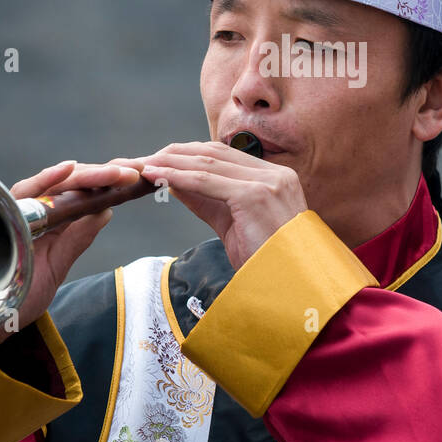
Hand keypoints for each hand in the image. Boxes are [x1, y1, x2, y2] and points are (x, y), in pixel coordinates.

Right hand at [0, 159, 142, 350]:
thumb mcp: (57, 265)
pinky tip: (69, 168)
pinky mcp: (1, 214)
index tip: (137, 177)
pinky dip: (46, 179)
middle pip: (72, 184)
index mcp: (47, 219)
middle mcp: (32, 208)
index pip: (81, 193)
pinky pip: (25, 191)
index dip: (107, 183)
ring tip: (117, 172)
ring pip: (57, 183)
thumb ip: (77, 238)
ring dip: (89, 176)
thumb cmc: (17, 294)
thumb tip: (106, 210)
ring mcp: (16, 208)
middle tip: (136, 172)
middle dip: (106, 177)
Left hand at [135, 141, 307, 271]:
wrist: (293, 288)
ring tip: (147, 166)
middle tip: (149, 160)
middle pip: (215, 154)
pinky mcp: (255, 195)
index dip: (191, 155)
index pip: (226, 156)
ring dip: (172, 163)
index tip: (164, 160)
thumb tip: (176, 183)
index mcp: (276, 178)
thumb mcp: (234, 226)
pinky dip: (178, 176)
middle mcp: (275, 174)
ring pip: (208, 164)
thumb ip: (209, 201)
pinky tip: (159, 177)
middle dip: (178, 154)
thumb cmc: (267, 264)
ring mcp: (267, 182)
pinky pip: (206, 181)